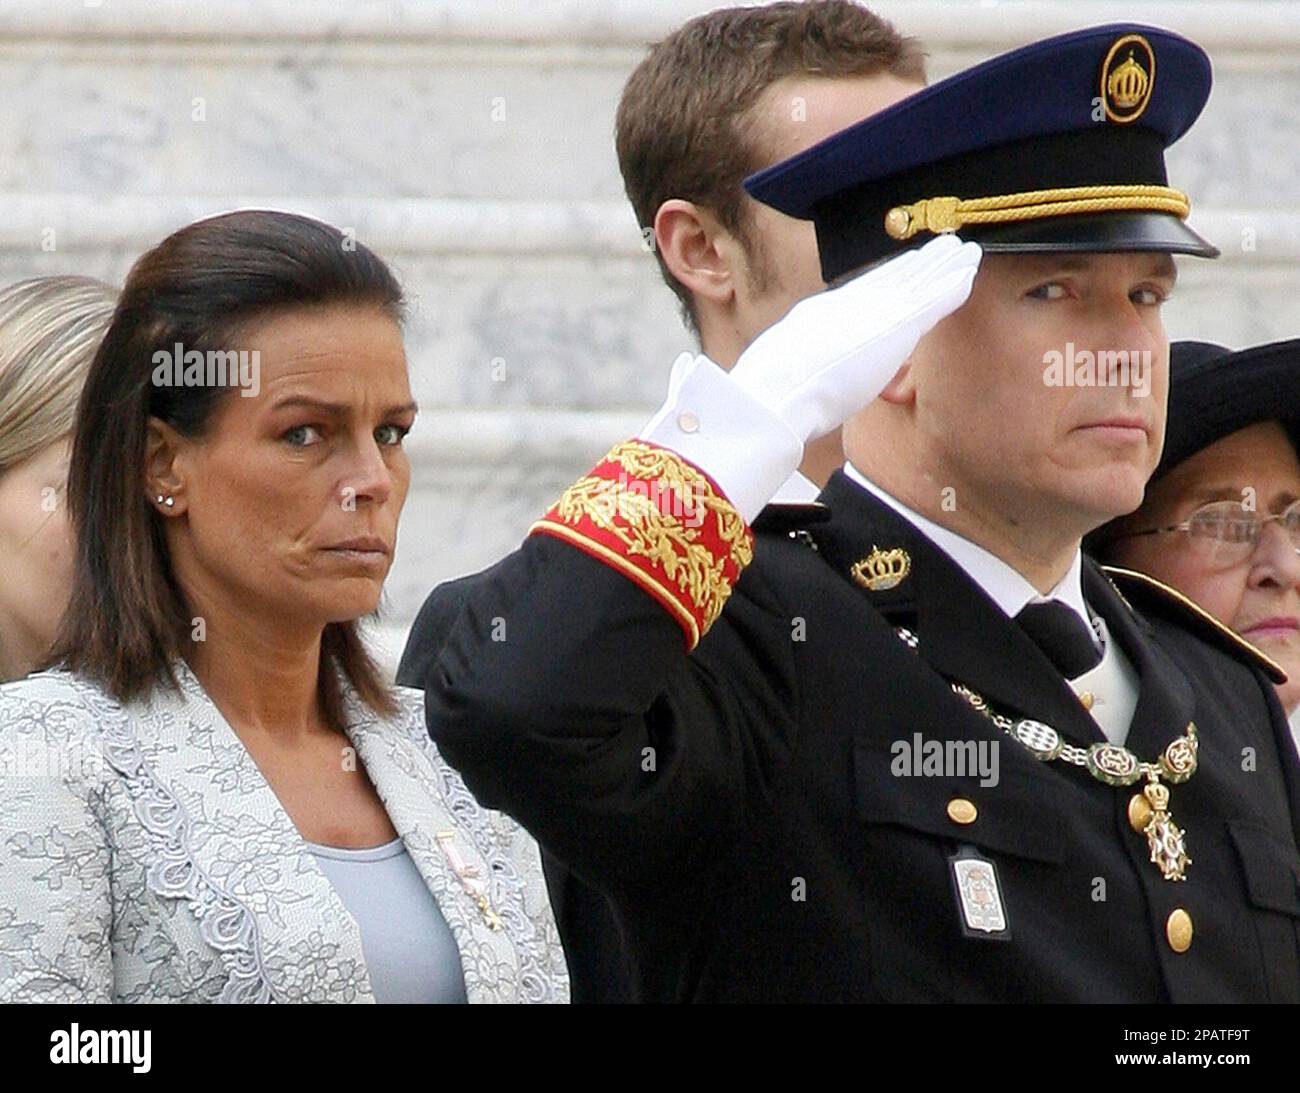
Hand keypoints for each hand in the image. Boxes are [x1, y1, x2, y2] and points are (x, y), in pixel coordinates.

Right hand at [728, 235, 980, 442]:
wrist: (780, 389)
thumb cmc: (776, 387)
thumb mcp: (787, 362)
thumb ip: (807, 358)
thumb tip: (800, 368)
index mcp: (828, 311)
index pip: (868, 288)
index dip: (892, 273)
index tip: (909, 262)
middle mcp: (854, 304)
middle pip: (897, 277)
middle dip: (922, 262)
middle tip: (943, 245)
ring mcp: (876, 313)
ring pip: (920, 281)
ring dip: (945, 265)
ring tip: (966, 250)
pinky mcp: (898, 326)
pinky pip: (934, 299)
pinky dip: (952, 283)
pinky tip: (969, 270)